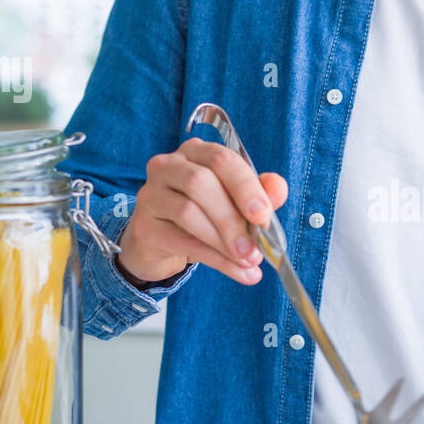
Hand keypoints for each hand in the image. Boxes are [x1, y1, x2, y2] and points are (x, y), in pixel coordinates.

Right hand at [116, 138, 288, 286]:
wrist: (161, 242)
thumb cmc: (203, 214)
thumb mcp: (234, 201)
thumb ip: (258, 193)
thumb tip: (279, 187)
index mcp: (196, 152)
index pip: (221, 160)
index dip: (246, 187)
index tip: (264, 216)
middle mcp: (168, 166)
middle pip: (201, 183)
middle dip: (233, 218)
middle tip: (255, 247)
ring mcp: (151, 194)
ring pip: (188, 212)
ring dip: (223, 240)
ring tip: (248, 260)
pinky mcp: (144, 226)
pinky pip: (182, 240)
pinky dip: (214, 258)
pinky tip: (236, 270)